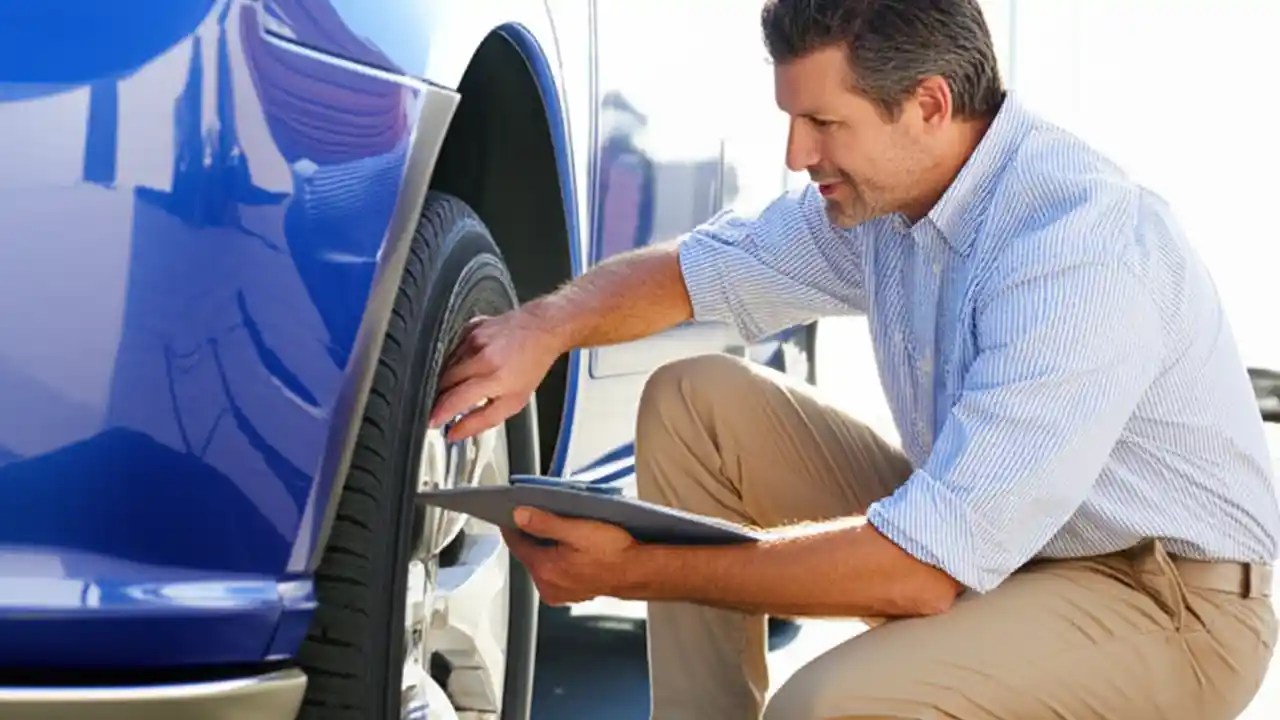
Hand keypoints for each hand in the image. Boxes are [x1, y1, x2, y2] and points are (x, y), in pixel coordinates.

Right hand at [429, 307, 564, 440]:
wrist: (543, 329)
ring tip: (454, 388)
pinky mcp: (470, 327)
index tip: (431, 422)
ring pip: (445, 366)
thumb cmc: (532, 365)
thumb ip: (482, 420)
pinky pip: (451, 349)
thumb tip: (456, 432)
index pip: (455, 399)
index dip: (439, 413)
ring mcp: (474, 339)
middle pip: (445, 382)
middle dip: (439, 398)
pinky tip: (462, 367)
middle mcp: (481, 356)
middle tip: (440, 408)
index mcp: (494, 377)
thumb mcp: (514, 402)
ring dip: (445, 381)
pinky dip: (452, 362)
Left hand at [501, 507, 642, 605]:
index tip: (512, 511)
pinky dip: (558, 559)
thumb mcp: (577, 530)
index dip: (512, 525)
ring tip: (563, 531)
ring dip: (546, 547)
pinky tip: (572, 548)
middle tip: (544, 515)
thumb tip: (519, 516)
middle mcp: (548, 586)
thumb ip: (544, 523)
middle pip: (528, 554)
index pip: (516, 544)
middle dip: (533, 535)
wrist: (639, 571)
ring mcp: (559, 592)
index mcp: (545, 570)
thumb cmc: (614, 552)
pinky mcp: (572, 593)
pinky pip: (555, 572)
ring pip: (542, 563)